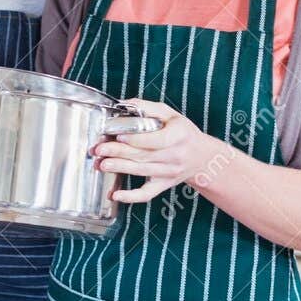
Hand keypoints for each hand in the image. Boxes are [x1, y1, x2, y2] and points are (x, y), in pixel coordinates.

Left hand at [92, 98, 220, 203]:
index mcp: (177, 136)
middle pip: (143, 155)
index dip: (134, 138)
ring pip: (141, 172)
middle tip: (99, 149)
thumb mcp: (171, 115)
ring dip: (119, 168)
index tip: (117, 134)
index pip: (154, 140)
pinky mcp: (163, 185)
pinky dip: (130, 197)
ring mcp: (168, 173)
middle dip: (118, 152)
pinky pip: (146, 194)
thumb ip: (148, 108)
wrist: (201, 157)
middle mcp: (174, 156)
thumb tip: (124, 104)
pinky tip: (115, 195)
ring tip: (101, 164)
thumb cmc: (184, 133)